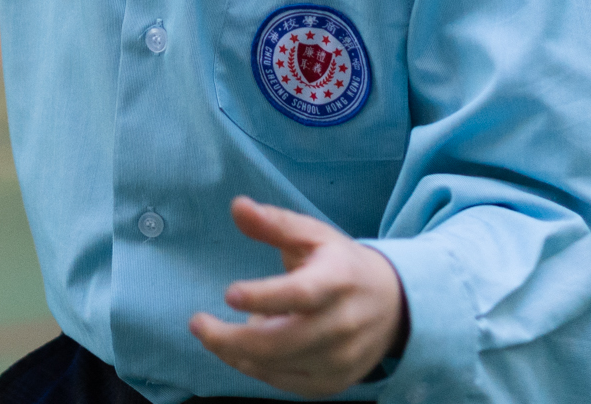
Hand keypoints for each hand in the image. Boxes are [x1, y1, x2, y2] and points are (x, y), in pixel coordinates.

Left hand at [187, 198, 409, 397]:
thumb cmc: (341, 264)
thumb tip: (237, 206)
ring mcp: (339, 360)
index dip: (263, 297)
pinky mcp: (333, 383)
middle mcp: (342, 325)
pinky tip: (241, 350)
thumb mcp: (314, 235)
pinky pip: (284, 383)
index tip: (229, 293)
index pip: (300, 294)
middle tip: (197, 324)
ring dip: (237, 352)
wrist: (393, 305)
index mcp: (339, 280)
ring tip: (219, 331)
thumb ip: (275, 223)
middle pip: (281, 342)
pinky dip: (254, 368)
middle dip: (230, 338)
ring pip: (277, 366)